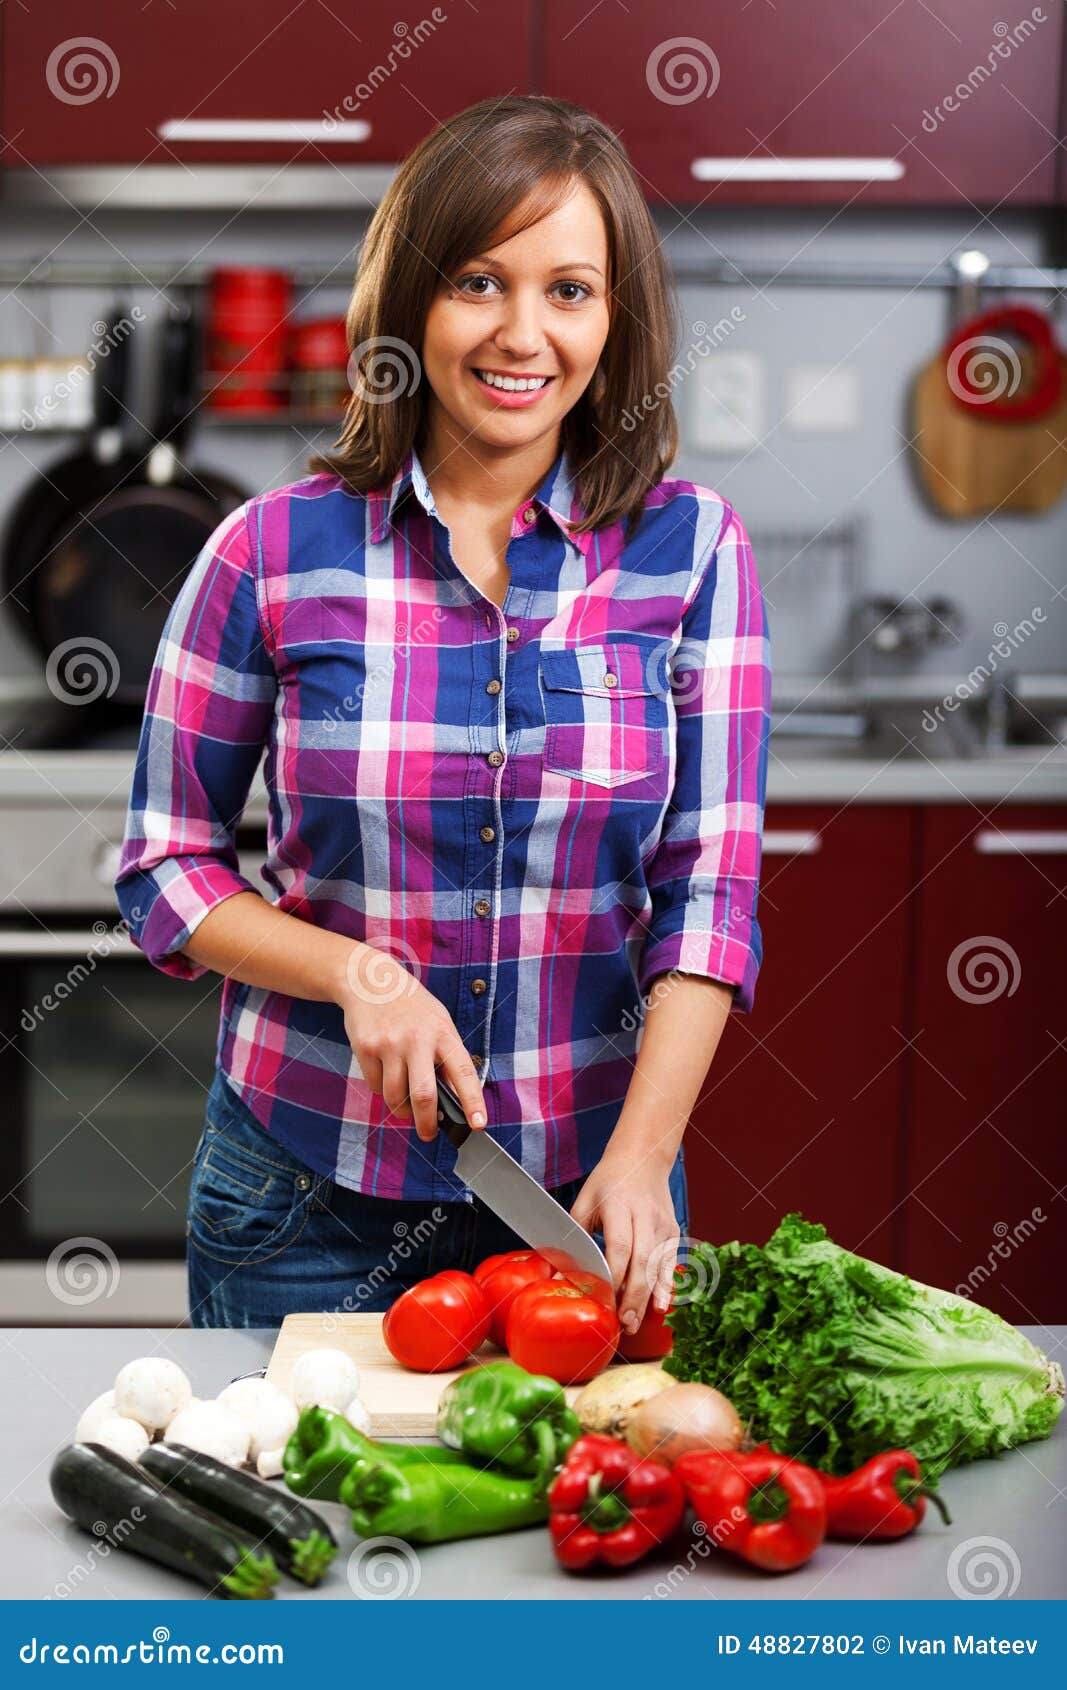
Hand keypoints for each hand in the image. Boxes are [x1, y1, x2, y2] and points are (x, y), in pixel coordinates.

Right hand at [336, 943, 485, 1142]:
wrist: (370, 981)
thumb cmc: (411, 1007)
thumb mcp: (438, 1022)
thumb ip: (446, 1056)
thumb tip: (455, 1099)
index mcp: (443, 1032)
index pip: (463, 1072)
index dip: (473, 1101)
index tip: (478, 1124)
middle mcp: (417, 1038)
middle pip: (423, 1095)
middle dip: (427, 1123)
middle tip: (428, 1134)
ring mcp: (389, 1043)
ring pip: (395, 1096)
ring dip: (401, 1108)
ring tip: (404, 1102)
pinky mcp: (366, 1048)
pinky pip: (375, 1086)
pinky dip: (381, 1089)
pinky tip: (385, 1072)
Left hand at [569, 1150, 679, 1333]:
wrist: (643, 1158)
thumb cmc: (608, 1182)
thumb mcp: (585, 1201)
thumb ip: (575, 1238)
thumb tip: (561, 1277)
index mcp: (620, 1205)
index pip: (620, 1246)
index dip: (614, 1275)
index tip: (604, 1299)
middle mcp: (646, 1216)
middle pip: (643, 1261)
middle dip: (633, 1295)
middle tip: (622, 1322)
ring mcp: (663, 1224)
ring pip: (658, 1266)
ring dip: (648, 1297)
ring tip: (635, 1323)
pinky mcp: (673, 1231)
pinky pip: (669, 1264)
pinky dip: (664, 1286)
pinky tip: (660, 1307)